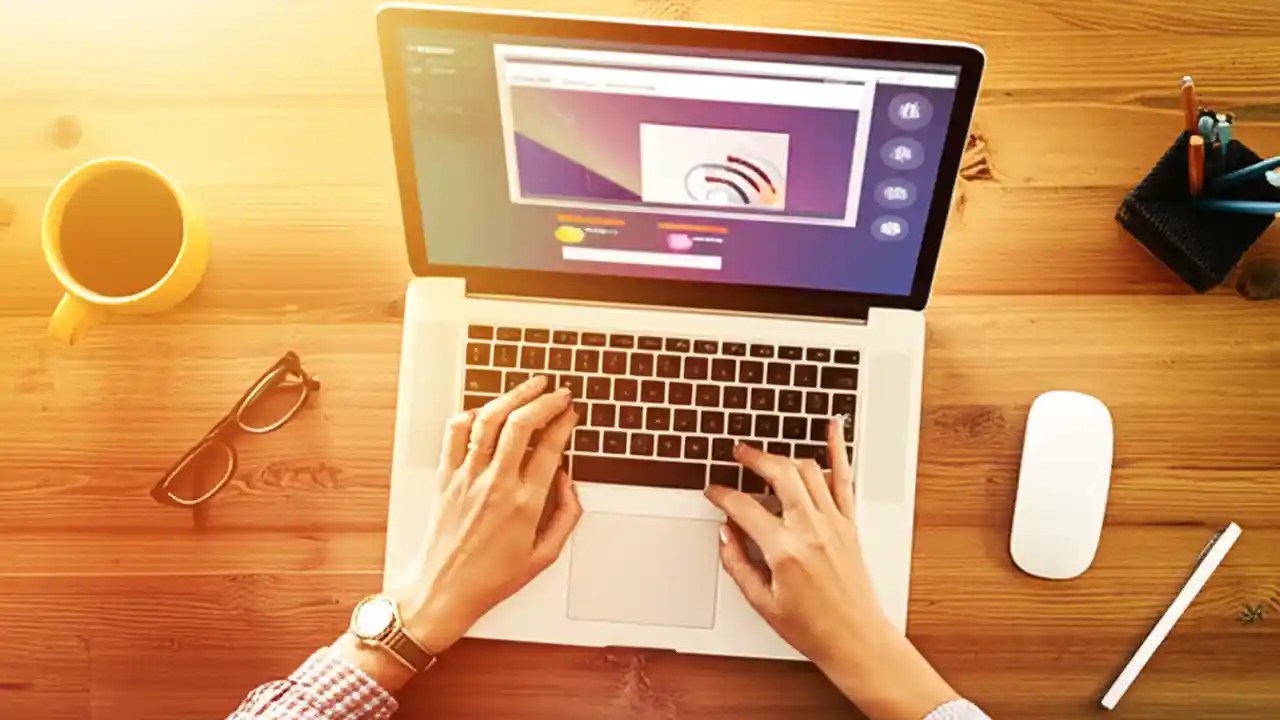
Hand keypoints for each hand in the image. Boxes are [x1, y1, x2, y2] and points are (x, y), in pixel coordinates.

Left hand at [390, 375, 581, 652]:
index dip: (565, 422)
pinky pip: (455, 433)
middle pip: (522, 424)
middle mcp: (496, 485)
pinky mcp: (446, 478)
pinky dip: (472, 414)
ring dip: (512, 397)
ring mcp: (467, 478)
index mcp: (525, 504)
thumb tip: (568, 482)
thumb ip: (567, 516)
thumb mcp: (544, 557)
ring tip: (529, 386)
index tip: (571, 412)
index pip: (550, 447)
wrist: (441, 591)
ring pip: (489, 420)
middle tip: (557, 392)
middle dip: (544, 400)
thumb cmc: (491, 579)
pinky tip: (486, 410)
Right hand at [704, 417, 957, 719]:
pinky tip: (834, 428)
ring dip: (785, 456)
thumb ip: (738, 563)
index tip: (712, 491)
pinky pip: (844, 478)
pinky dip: (838, 450)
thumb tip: (725, 534)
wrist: (856, 639)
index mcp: (785, 550)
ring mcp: (834, 523)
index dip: (722, 495)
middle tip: (738, 453)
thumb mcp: (761, 602)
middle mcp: (812, 529)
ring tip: (768, 454)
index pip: (744, 508)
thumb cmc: (812, 628)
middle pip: (779, 474)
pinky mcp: (849, 524)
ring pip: (808, 470)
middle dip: (754, 458)